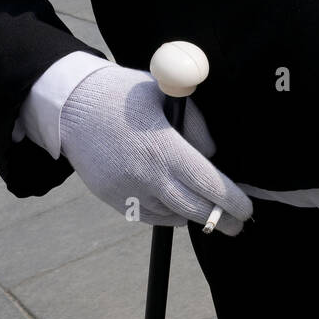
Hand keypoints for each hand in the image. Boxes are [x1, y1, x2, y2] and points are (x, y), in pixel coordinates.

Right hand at [59, 64, 252, 234]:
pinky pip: (149, 215)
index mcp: (163, 148)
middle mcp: (145, 176)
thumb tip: (212, 157)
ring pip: (171, 215)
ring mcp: (127, 192)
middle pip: (194, 210)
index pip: (208, 184)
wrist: (71, 106)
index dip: (232, 201)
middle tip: (237, 224)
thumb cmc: (124, 94)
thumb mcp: (166, 95)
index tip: (247, 210)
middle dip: (221, 221)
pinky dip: (166, 211)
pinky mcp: (112, 199)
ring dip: (190, 213)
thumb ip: (196, 125)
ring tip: (204, 206)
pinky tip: (173, 200)